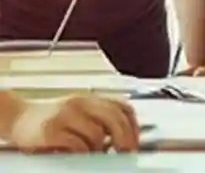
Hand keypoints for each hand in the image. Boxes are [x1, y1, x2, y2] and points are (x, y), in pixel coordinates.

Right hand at [6, 96, 139, 153]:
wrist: (17, 118)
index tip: (136, 142)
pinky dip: (83, 153)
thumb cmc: (51, 121)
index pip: (122, 107)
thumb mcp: (79, 114)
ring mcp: (64, 115)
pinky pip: (76, 144)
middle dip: (125, 139)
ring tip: (95, 155)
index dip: (134, 126)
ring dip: (99, 149)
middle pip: (114, 118)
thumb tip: (125, 138)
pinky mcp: (51, 130)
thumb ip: (100, 120)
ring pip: (96, 133)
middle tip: (126, 153)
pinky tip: (80, 156)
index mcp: (90, 99)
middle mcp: (79, 103)